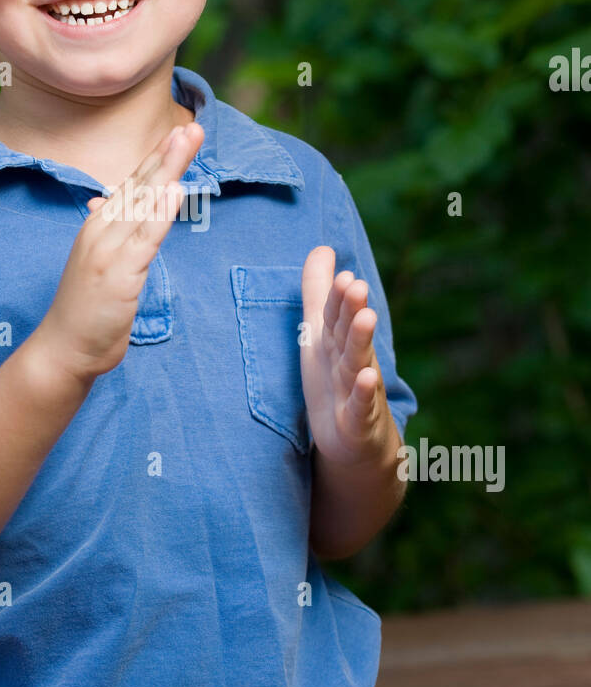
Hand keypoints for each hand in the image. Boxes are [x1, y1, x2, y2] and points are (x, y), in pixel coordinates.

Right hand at [36, 121, 203, 385]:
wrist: (64, 347)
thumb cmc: (84, 308)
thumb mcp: (98, 261)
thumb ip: (109, 231)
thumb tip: (106, 202)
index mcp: (98, 226)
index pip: (132, 185)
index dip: (157, 158)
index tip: (179, 134)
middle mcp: (101, 230)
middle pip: (139, 185)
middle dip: (167, 154)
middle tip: (192, 126)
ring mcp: (108, 249)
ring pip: (143, 202)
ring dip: (167, 169)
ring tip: (187, 141)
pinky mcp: (119, 272)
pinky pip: (145, 236)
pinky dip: (161, 212)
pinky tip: (175, 190)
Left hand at [300, 245, 394, 467]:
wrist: (356, 439)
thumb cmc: (336, 379)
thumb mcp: (320, 334)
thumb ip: (319, 292)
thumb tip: (322, 248)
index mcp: (337, 340)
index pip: (335, 314)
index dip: (337, 296)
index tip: (343, 275)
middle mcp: (350, 360)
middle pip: (349, 332)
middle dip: (351, 309)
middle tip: (355, 284)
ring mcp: (356, 391)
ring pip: (357, 362)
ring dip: (361, 341)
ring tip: (366, 317)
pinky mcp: (357, 421)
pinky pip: (360, 406)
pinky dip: (362, 393)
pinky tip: (366, 378)